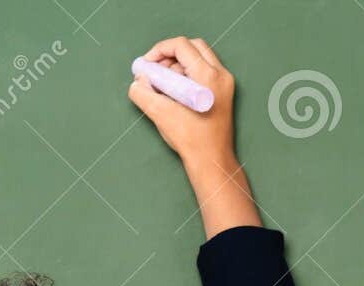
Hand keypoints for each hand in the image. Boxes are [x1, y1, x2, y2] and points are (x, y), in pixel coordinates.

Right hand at [129, 36, 258, 237]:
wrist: (212, 162)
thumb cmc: (191, 140)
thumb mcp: (160, 114)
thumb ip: (142, 92)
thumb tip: (139, 79)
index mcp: (209, 76)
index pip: (181, 45)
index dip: (159, 51)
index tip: (147, 66)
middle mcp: (221, 75)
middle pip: (192, 47)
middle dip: (169, 56)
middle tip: (155, 72)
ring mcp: (225, 84)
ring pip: (198, 58)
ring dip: (177, 65)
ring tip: (164, 85)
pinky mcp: (223, 93)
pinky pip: (203, 72)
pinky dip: (186, 75)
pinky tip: (175, 92)